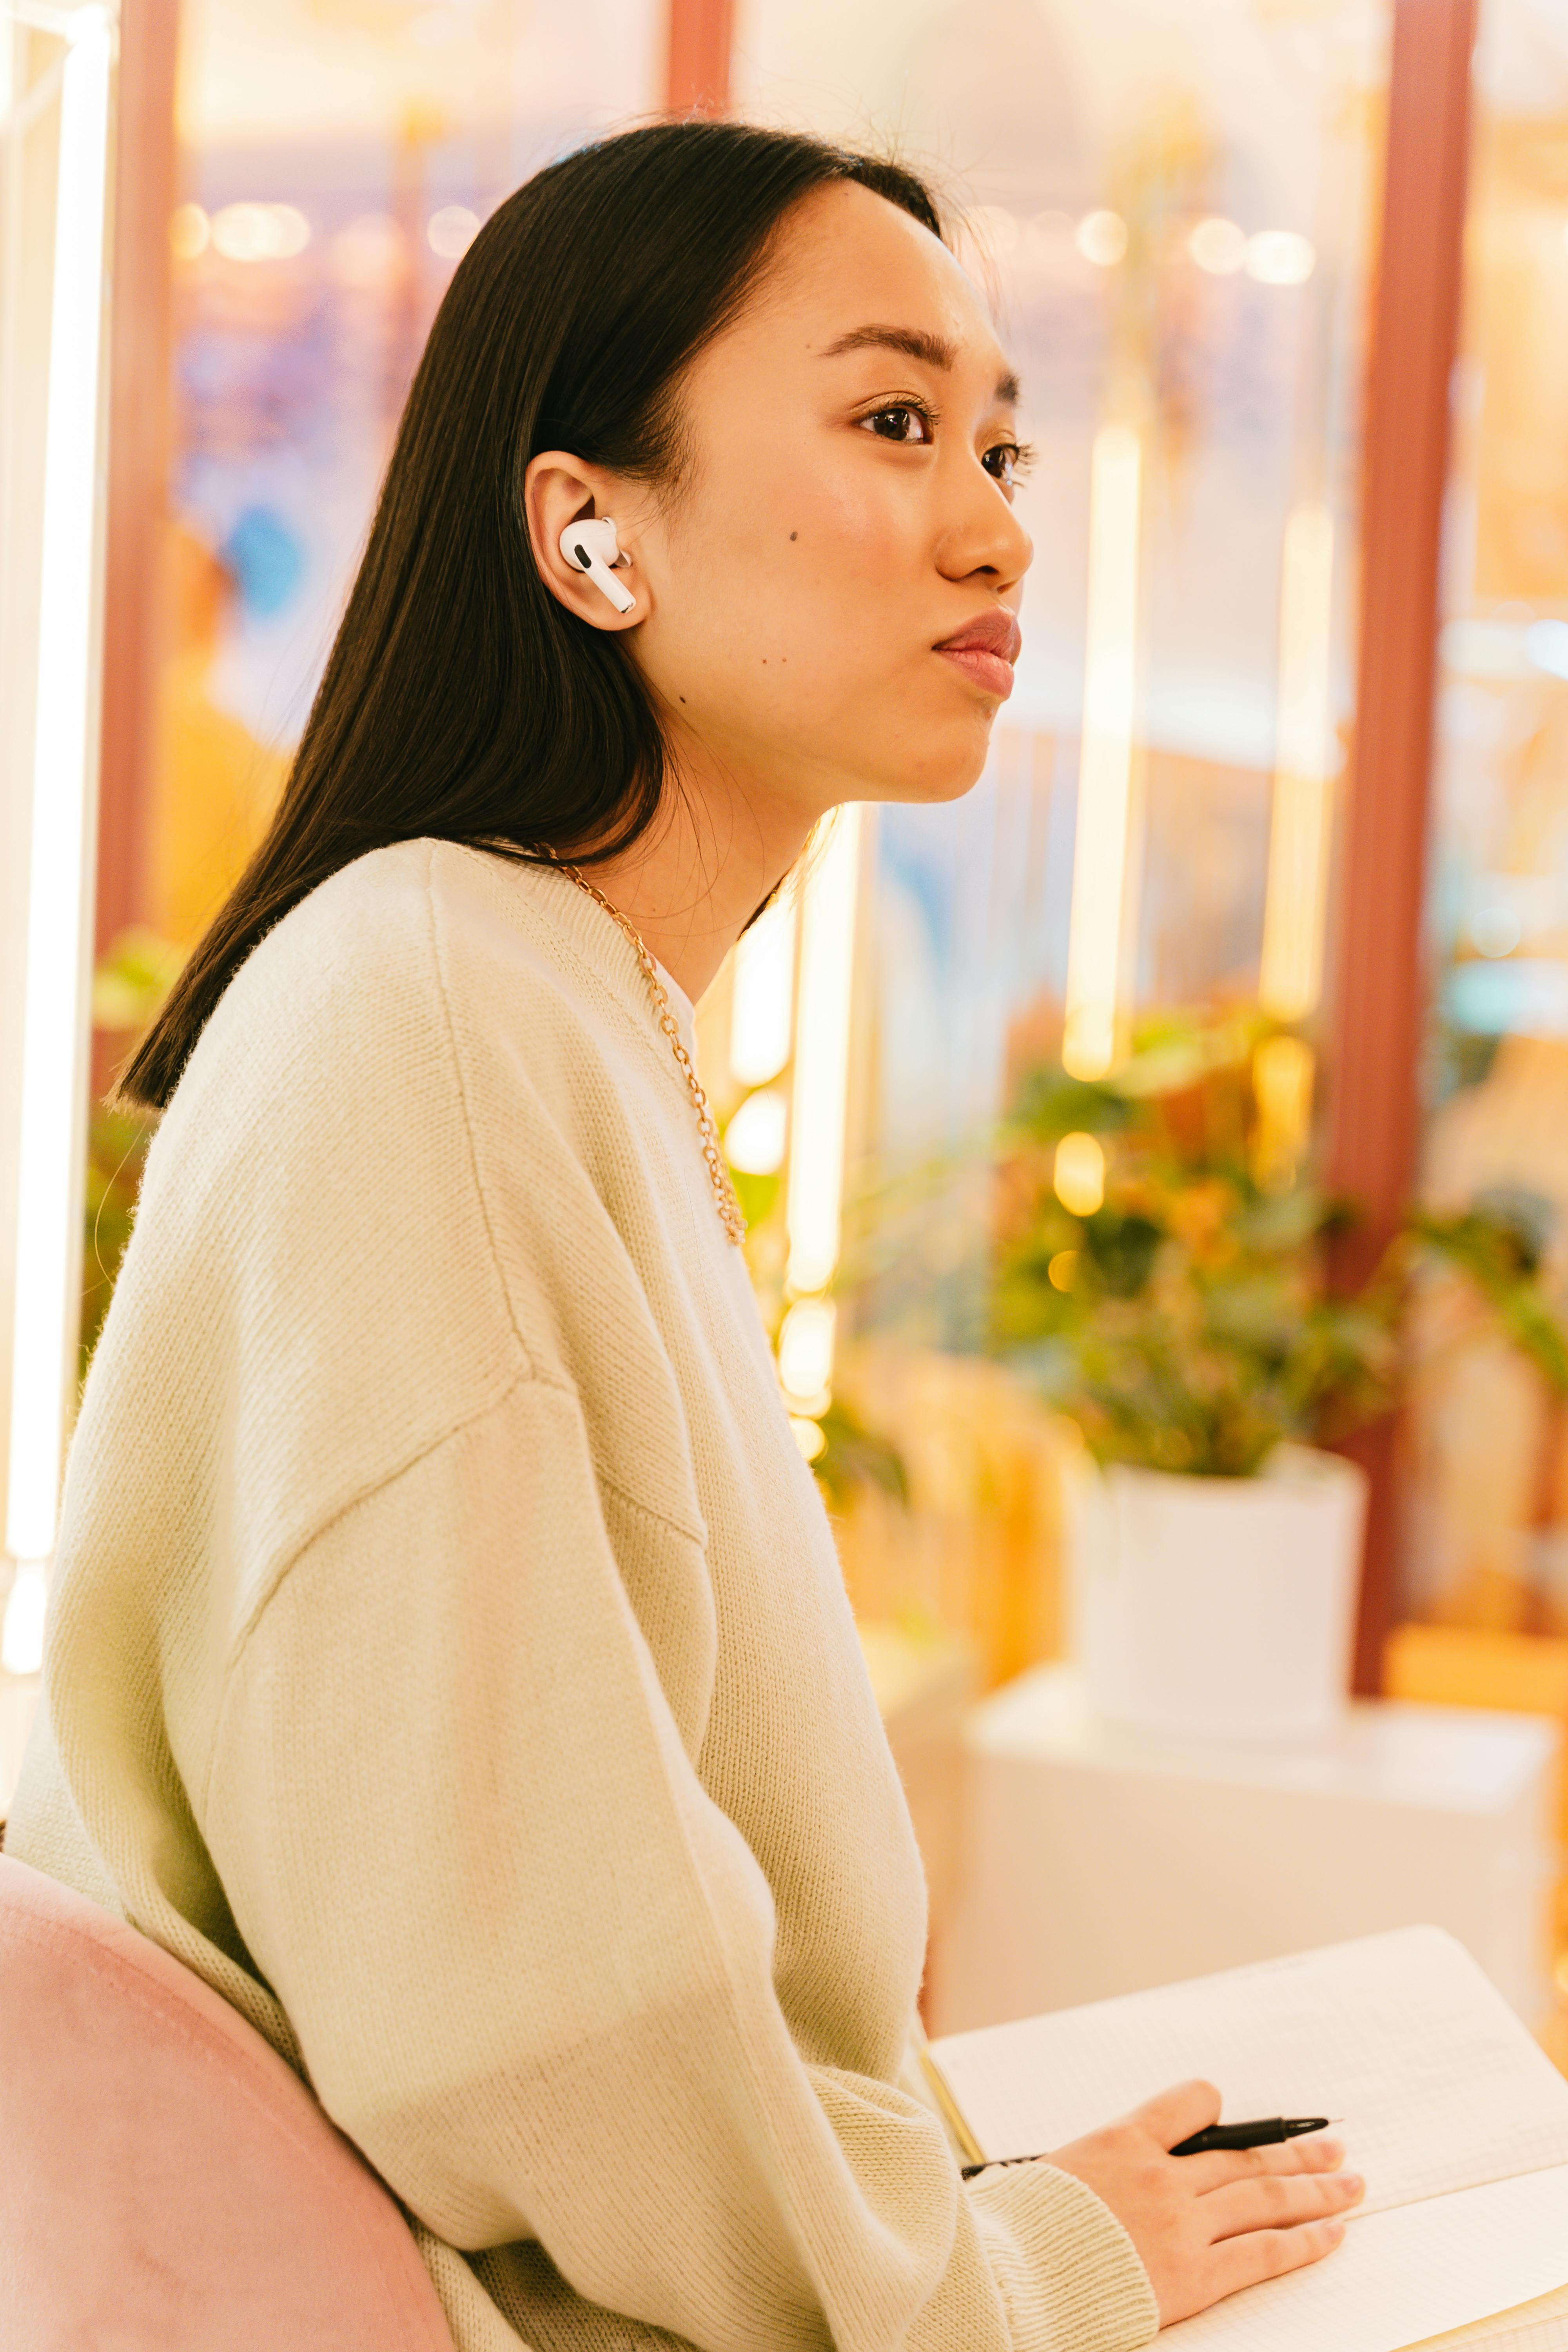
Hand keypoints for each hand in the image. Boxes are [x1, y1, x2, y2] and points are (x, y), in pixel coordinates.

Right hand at [1047, 2080, 1362, 2325]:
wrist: (1014, 2279)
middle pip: (1244, 2155)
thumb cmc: (1025, 2230)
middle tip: (1334, 2148)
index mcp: (1122, 2142)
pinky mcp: (1194, 2275)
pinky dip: (1303, 2241)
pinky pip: (1263, 2252)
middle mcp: (1161, 2176)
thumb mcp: (1060, 2172)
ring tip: (1350, 2184)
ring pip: (1264, 2196)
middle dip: (1295, 2151)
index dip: (1218, 2109)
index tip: (1241, 2120)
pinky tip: (1331, 2234)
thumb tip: (1124, 2169)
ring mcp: (1181, 2225)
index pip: (1188, 2104)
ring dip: (1314, 2190)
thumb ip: (1106, 2166)